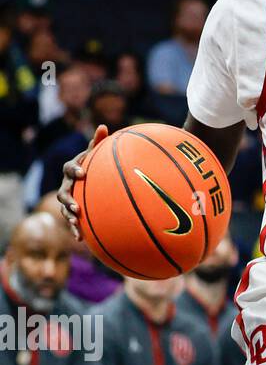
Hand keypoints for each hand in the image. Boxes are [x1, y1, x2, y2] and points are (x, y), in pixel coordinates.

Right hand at [56, 124, 108, 241]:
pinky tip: (81, 239)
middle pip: (62, 192)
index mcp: (73, 169)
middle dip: (68, 200)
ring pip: (64, 209)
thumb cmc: (95, 164)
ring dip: (69, 216)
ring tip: (76, 223)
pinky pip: (72, 221)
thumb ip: (98, 142)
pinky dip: (75, 229)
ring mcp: (68, 199)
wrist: (90, 179)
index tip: (82, 172)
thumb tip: (102, 125)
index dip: (74, 169)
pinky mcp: (73, 211)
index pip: (69, 167)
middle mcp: (67, 184)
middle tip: (76, 206)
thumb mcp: (97, 154)